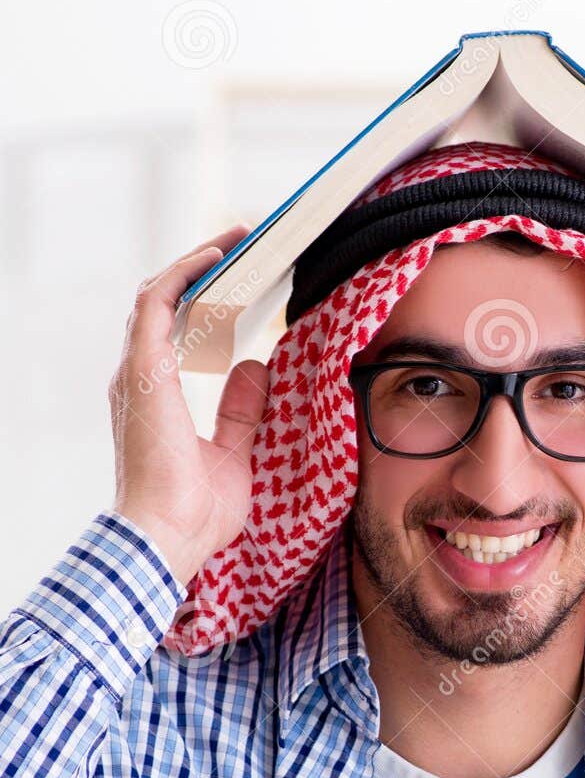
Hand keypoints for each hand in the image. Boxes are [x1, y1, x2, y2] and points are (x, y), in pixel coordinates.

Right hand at [109, 225, 269, 588]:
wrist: (169, 536)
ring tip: (234, 241)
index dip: (200, 302)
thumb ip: (241, 411)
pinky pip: (159, 302)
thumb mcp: (234, 454)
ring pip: (159, 294)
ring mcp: (137, 372)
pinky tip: (216, 258)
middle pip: (164, 306)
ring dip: (195, 262)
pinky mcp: (144, 369)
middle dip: (199, 273)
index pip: (172, 333)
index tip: (236, 281)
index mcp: (154, 398)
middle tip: (240, 248)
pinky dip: (186, 274)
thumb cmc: (194, 512)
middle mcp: (138, 378)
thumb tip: (254, 367)